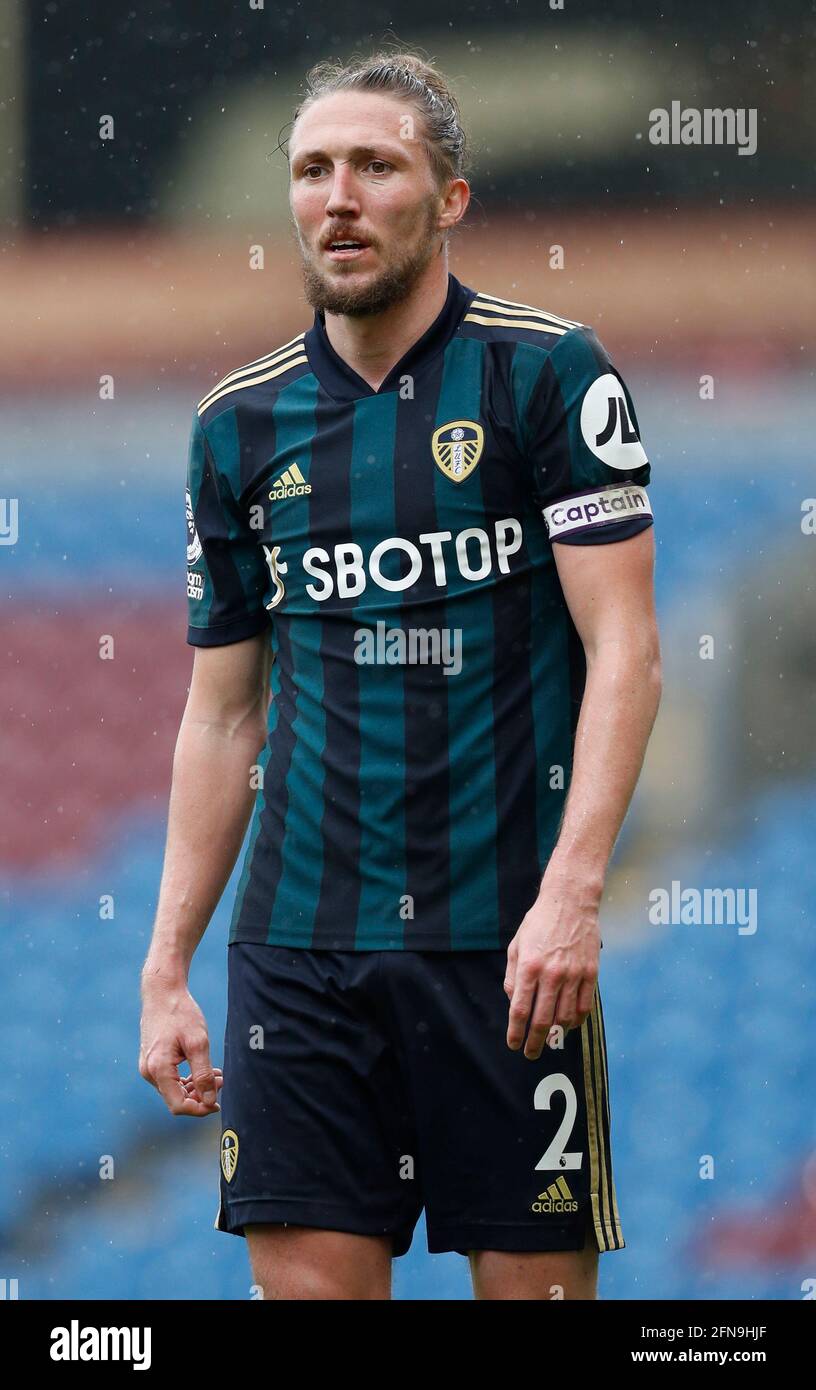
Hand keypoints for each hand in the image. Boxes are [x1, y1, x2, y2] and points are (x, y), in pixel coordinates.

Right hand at [139, 971, 222, 1115]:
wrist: (162, 993)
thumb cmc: (180, 1014)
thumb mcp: (198, 1043)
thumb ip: (203, 1074)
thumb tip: (209, 1101)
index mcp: (158, 1069)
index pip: (178, 1105)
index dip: (199, 1109)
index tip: (218, 1104)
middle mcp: (149, 1072)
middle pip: (176, 1099)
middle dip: (201, 1096)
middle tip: (222, 1081)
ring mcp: (148, 1067)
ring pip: (174, 1090)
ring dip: (196, 1088)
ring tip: (217, 1075)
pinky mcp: (152, 1061)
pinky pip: (170, 1080)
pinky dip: (187, 1080)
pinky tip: (204, 1071)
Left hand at [504, 870, 600, 1059]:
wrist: (570, 902)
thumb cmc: (540, 923)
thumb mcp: (516, 946)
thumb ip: (513, 976)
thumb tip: (513, 1001)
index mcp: (529, 966)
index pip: (520, 1010)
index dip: (516, 1032)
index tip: (514, 1044)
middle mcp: (551, 974)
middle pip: (543, 1020)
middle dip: (535, 1042)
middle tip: (531, 1052)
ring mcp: (573, 975)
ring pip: (565, 1017)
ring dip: (556, 1033)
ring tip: (550, 1038)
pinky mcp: (590, 973)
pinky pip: (584, 1007)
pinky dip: (576, 1021)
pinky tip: (569, 1024)